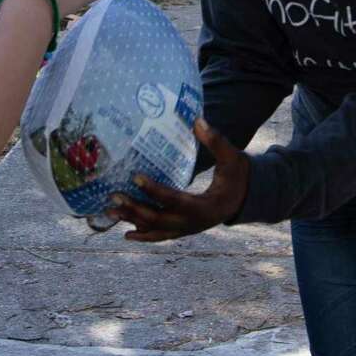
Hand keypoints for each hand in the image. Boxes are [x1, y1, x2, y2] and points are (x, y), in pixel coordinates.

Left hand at [107, 120, 249, 241]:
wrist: (245, 198)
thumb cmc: (238, 176)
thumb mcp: (232, 158)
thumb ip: (216, 141)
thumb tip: (198, 120)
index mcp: (205, 206)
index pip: (175, 200)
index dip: (155, 191)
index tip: (135, 177)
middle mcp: (193, 223)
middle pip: (159, 219)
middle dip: (135, 208)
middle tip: (113, 195)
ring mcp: (187, 229)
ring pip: (156, 229)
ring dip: (133, 221)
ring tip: (110, 211)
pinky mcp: (183, 230)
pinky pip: (161, 235)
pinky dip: (144, 235)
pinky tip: (126, 234)